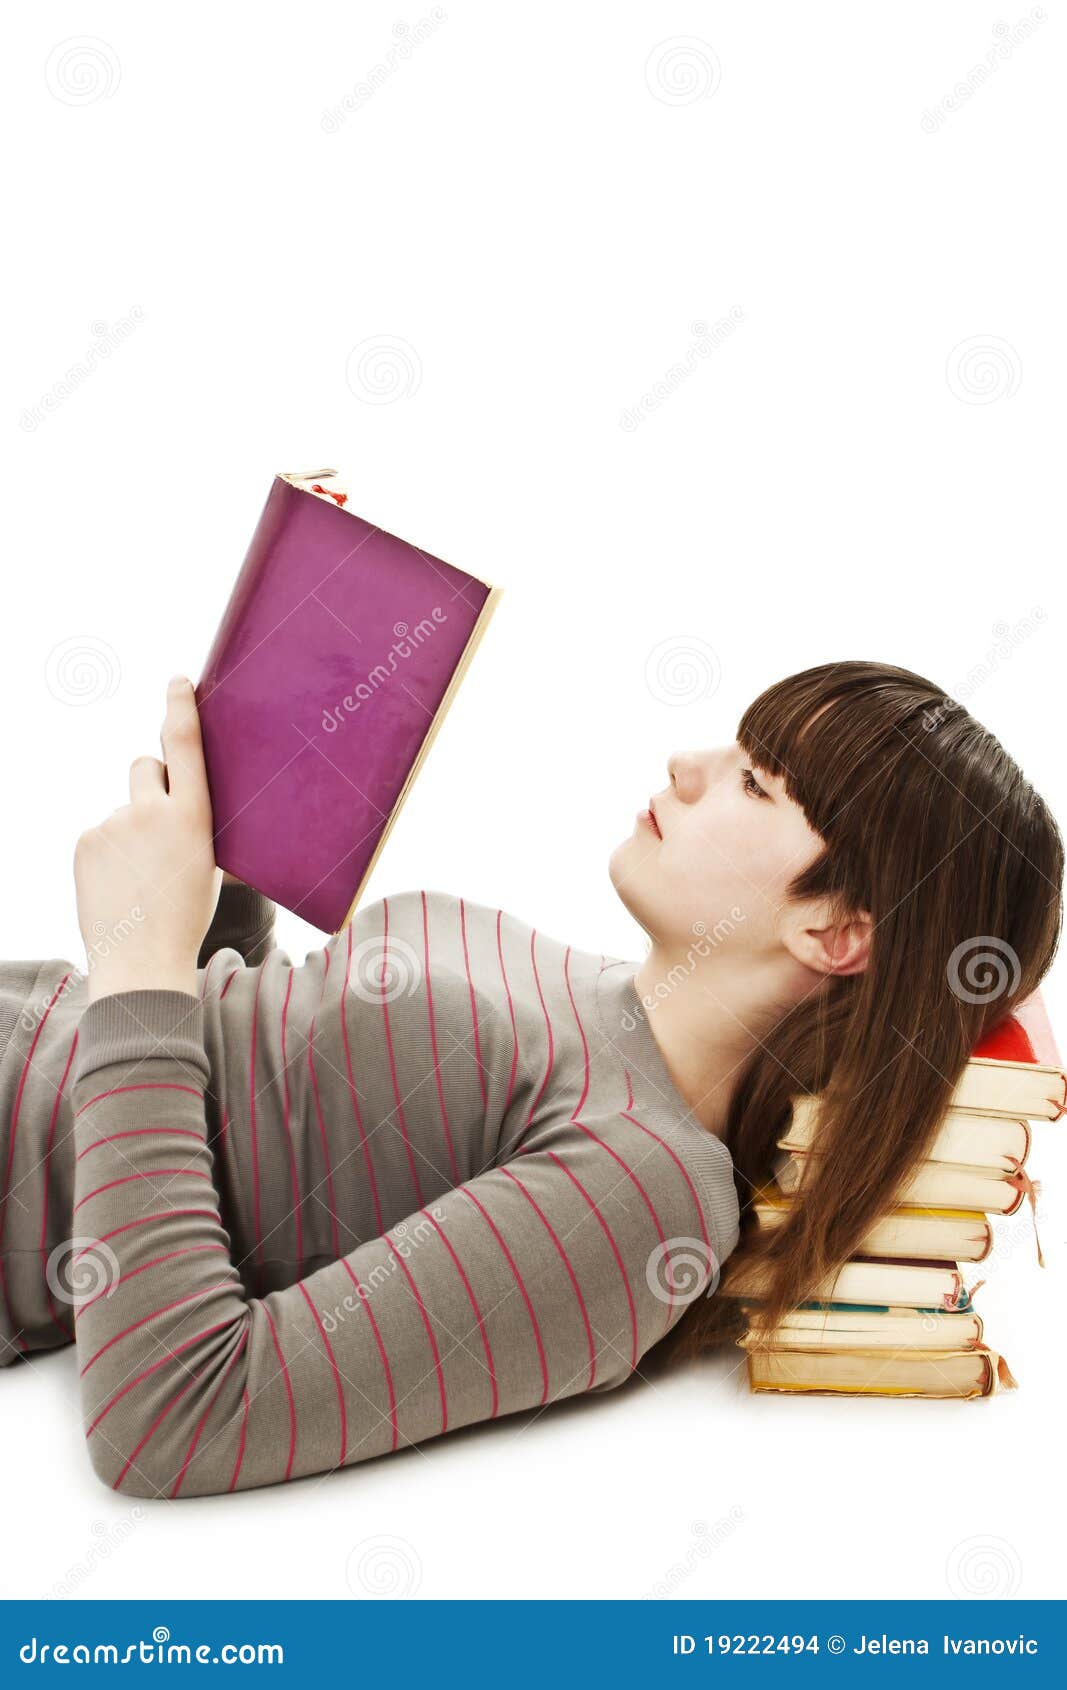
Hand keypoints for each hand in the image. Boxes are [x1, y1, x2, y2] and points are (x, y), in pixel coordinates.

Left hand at [74, 676, 221, 1002]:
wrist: (141, 960)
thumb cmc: (185, 917)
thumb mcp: (208, 865)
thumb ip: (193, 826)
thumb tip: (180, 808)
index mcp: (192, 815)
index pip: (184, 744)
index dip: (180, 706)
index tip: (178, 681)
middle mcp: (150, 811)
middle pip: (144, 765)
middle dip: (150, 783)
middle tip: (159, 824)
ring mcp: (113, 825)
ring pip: (123, 808)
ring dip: (131, 830)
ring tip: (140, 876)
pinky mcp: (86, 841)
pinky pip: (101, 832)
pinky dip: (110, 852)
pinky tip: (120, 883)